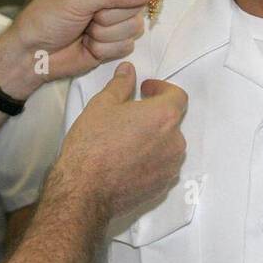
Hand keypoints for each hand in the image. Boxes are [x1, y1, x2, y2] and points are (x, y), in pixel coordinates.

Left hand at [0, 0, 162, 94]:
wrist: (31, 54)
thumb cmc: (44, 19)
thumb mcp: (76, 0)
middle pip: (141, 1)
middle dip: (116, 14)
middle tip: (91, 16)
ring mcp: (113, 19)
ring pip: (135, 27)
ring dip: (107, 33)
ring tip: (85, 31)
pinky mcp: (113, 42)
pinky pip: (127, 46)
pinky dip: (106, 48)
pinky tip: (88, 45)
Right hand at [55, 62, 186, 220]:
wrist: (85, 191)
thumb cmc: (92, 145)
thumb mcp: (102, 105)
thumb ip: (121, 84)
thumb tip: (128, 71)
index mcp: (164, 116)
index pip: (177, 96)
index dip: (161, 89)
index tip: (145, 90)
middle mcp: (175, 142)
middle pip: (172, 121)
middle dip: (155, 115)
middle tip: (130, 115)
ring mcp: (170, 167)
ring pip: (168, 145)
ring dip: (154, 138)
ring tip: (128, 140)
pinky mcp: (163, 187)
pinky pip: (163, 166)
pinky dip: (151, 159)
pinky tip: (129, 160)